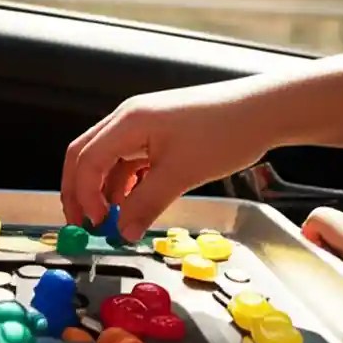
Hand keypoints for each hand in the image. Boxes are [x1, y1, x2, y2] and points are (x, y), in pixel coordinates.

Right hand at [61, 80, 274, 240]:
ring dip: (104, 190)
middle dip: (80, 191)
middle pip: (85, 156)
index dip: (84, 195)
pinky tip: (134, 203)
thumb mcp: (182, 174)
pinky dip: (125, 184)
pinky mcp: (158, 134)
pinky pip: (129, 161)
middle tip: (85, 224)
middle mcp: (128, 119)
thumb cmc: (225, 132)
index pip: (86, 160)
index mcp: (128, 122)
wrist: (262, 111)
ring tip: (114, 220)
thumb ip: (146, 204)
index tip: (97, 224)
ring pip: (107, 160)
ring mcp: (143, 125)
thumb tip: (124, 231)